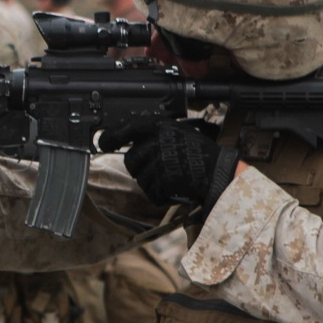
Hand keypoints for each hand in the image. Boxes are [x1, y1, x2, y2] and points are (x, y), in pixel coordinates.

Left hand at [99, 121, 237, 207]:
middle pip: (131, 160)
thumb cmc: (200, 154)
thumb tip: (130, 141)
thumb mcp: (178, 133)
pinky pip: (151, 192)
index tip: (103, 144)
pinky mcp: (163, 178)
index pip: (128, 128)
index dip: (112, 136)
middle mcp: (158, 140)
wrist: (219, 171)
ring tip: (170, 180)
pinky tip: (173, 191)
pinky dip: (160, 196)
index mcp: (161, 126)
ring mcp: (160, 159)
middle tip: (157, 171)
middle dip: (139, 169)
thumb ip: (156, 134)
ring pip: (140, 178)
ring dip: (152, 184)